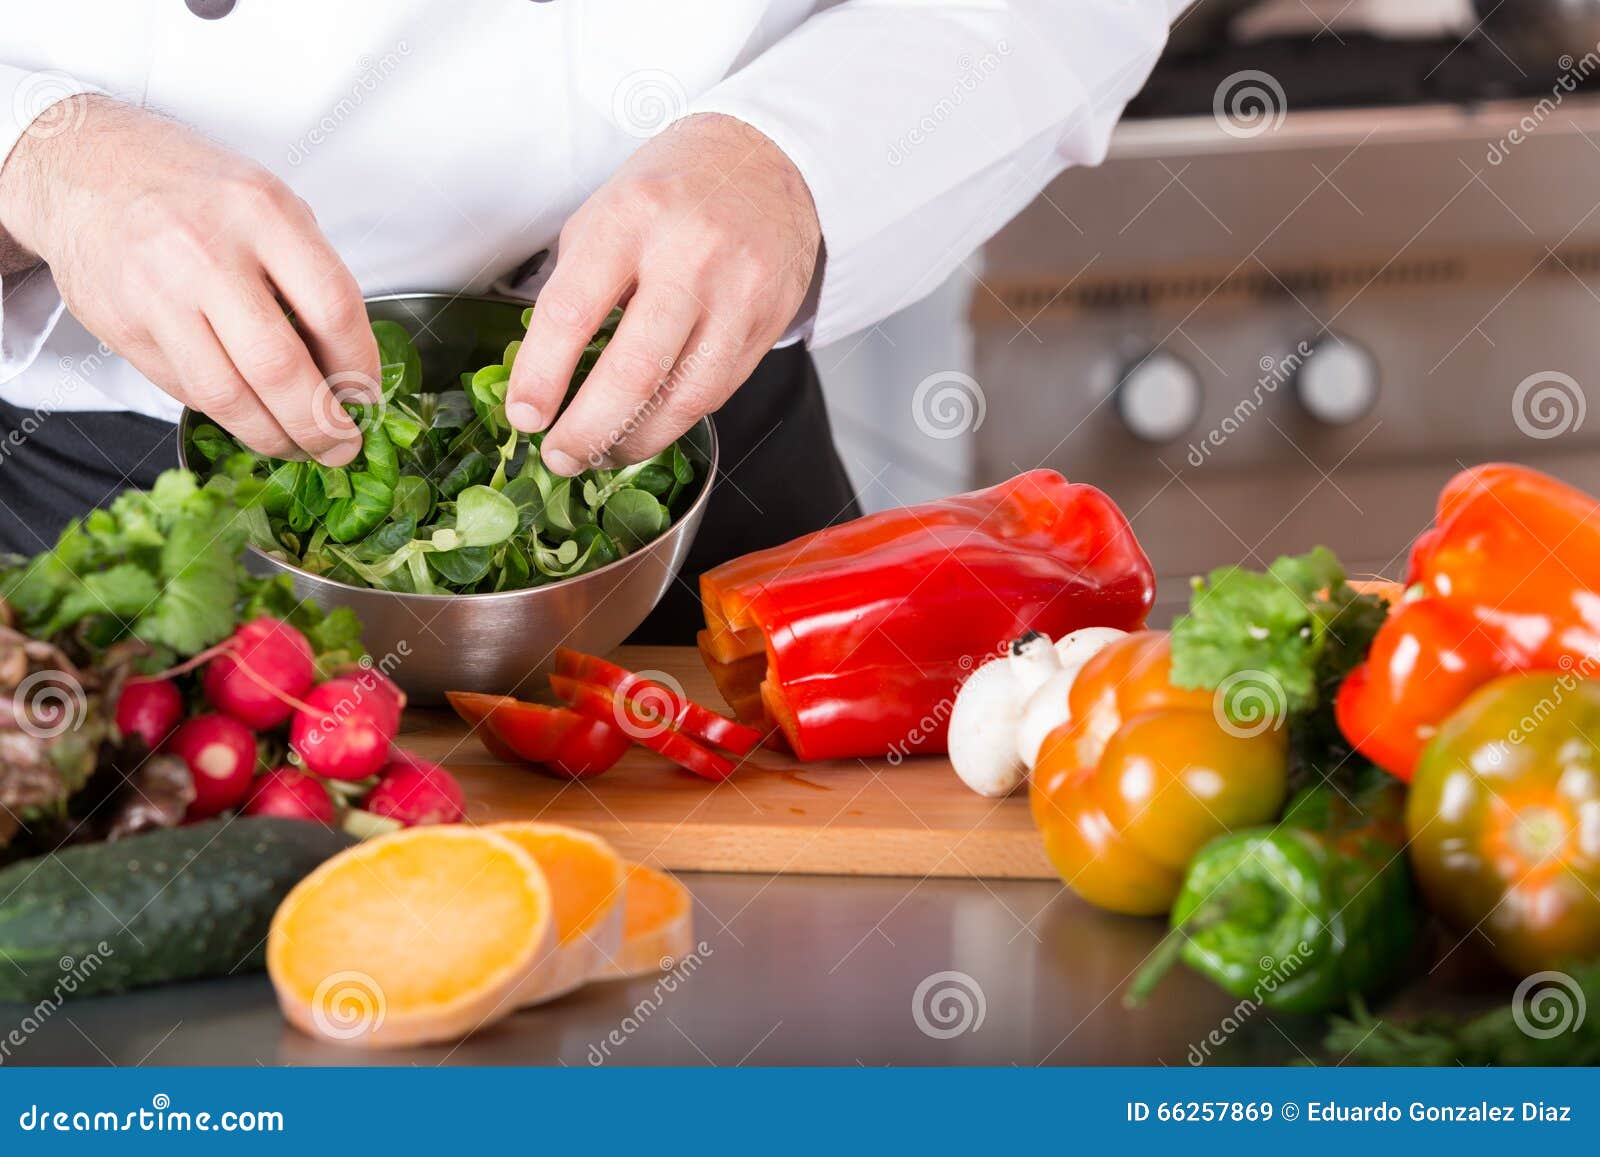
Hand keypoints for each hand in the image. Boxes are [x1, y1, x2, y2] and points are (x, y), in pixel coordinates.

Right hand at [0, 97, 375, 463]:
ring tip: (299, 447)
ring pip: (227, 396)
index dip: (359, 366)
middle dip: (320, 424)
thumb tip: (348, 369)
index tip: (368, 395)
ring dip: (273, 436)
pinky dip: (227, 414)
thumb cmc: (194, 190)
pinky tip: (250, 415)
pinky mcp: (122, 326)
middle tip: (341, 447)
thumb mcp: (267, 204)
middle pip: (279, 366)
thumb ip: (309, 277)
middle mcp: (206, 251)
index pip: (332, 308)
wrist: (85, 164)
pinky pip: (186, 390)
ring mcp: (157, 292)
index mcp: (261, 212)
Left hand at [507, 112, 820, 474]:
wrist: (766, 162)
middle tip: (560, 457)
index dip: (543, 375)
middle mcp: (689, 256)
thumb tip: (543, 376)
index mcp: (631, 218)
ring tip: (599, 456)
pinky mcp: (768, 324)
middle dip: (587, 429)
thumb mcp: (607, 213)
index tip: (524, 416)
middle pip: (633, 371)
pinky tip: (644, 431)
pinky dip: (672, 424)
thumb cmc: (671, 192)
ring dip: (632, 442)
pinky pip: (714, 393)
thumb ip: (576, 286)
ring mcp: (737, 294)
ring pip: (681, 397)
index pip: (574, 311)